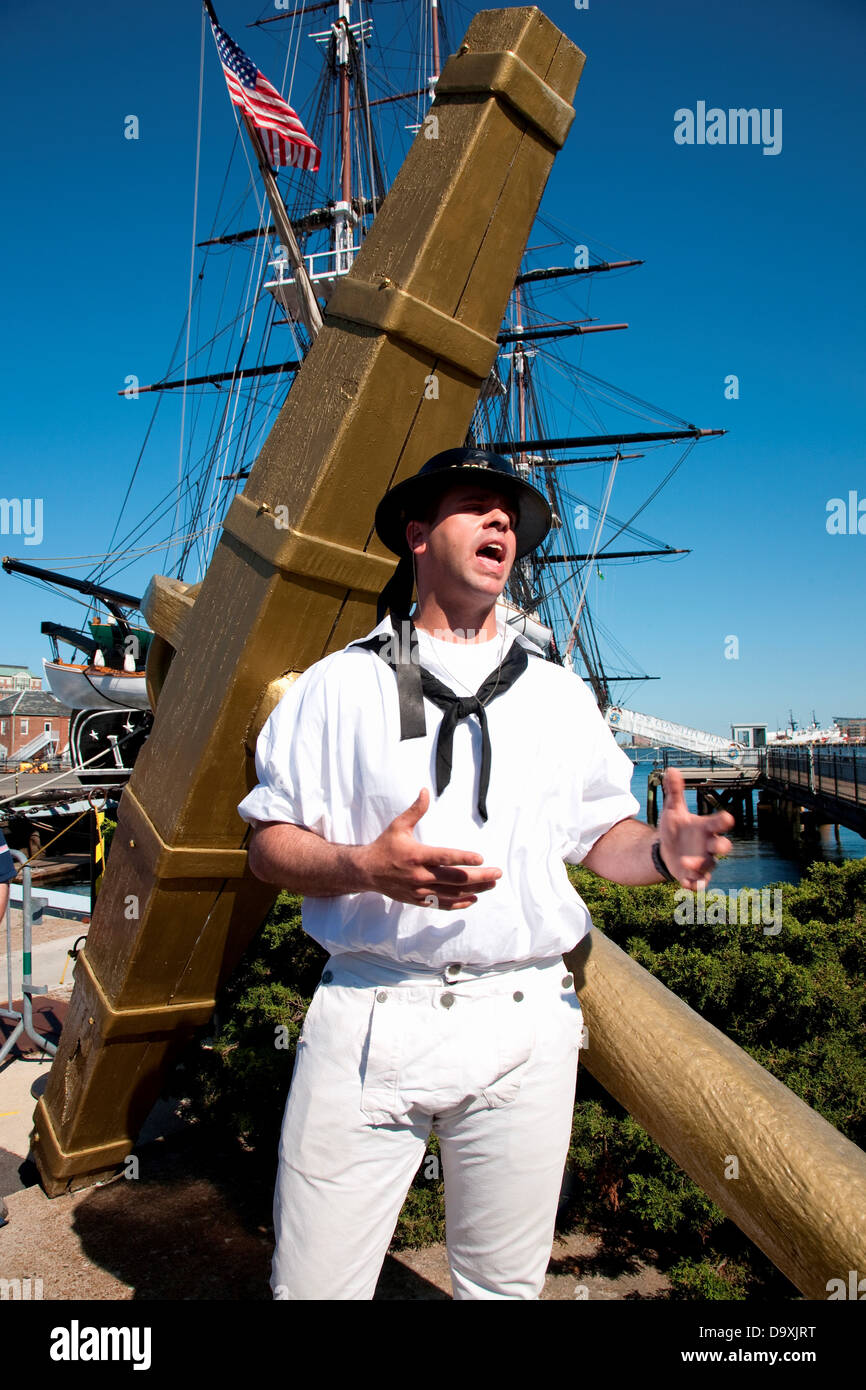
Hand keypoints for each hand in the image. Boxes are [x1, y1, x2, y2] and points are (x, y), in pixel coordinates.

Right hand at [359, 788, 501, 910]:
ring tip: (491, 885)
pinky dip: (459, 903)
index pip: (444, 857)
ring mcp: (420, 890)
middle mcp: (420, 875)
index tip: (481, 859)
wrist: (367, 872)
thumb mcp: (398, 826)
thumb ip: (415, 810)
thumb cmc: (385, 846)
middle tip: (497, 874)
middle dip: (479, 877)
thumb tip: (425, 791)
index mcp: (416, 855)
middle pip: (455, 879)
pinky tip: (473, 898)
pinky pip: (443, 904)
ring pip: (452, 894)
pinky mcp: (418, 900)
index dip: (463, 858)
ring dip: (474, 890)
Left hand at [658, 768, 733, 889]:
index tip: (727, 818)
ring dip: (699, 866)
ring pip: (709, 866)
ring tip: (685, 864)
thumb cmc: (676, 829)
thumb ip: (675, 792)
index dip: (724, 821)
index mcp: (706, 828)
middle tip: (717, 845)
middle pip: (723, 846)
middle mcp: (708, 845)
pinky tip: (685, 884)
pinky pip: (700, 884)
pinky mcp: (695, 876)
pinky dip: (694, 885)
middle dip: (722, 846)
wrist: (666, 850)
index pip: (719, 823)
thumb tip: (671, 770)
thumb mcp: (673, 810)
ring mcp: (703, 862)